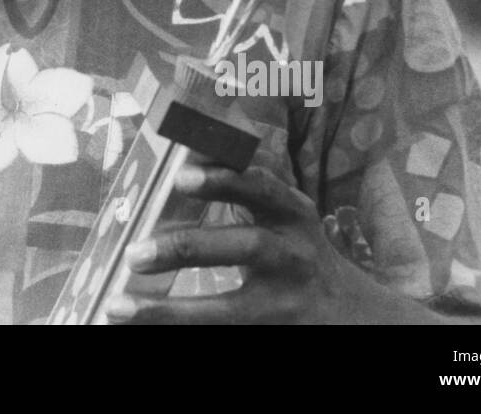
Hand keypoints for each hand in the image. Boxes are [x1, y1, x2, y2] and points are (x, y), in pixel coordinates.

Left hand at [102, 163, 436, 324]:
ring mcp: (287, 301)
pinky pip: (225, 331)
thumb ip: (244, 186)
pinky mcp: (276, 331)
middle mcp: (293, 254)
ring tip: (122, 306)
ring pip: (231, 309)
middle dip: (187, 248)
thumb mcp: (284, 214)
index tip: (180, 174)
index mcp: (292, 212)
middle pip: (244, 249)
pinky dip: (180, 328)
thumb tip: (184, 149)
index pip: (260, 187)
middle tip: (135, 253)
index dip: (222, 179)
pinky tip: (140, 325)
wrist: (359, 314)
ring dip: (173, 310)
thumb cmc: (299, 251)